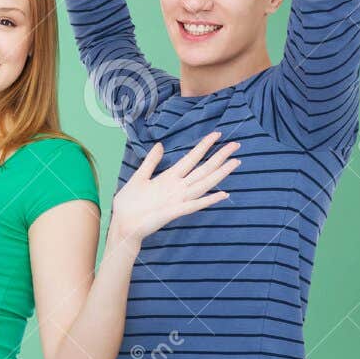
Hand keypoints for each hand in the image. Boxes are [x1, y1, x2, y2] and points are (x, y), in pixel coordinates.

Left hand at [108, 132, 238, 250]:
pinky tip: (223, 195)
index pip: (191, 158)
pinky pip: (194, 205)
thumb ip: (151, 162)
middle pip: (203, 169)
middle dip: (219, 156)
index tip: (217, 134)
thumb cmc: (130, 203)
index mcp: (169, 177)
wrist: (123, 224)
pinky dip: (208, 200)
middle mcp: (177, 187)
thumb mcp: (139, 177)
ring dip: (219, 174)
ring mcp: (177, 199)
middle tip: (236, 145)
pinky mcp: (173, 212)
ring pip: (203, 184)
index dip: (204, 146)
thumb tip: (160, 144)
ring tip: (235, 162)